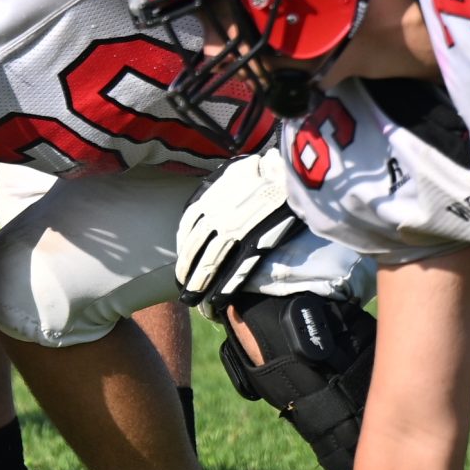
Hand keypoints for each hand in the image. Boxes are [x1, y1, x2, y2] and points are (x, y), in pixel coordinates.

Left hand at [176, 151, 302, 306]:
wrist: (287, 171)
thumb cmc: (263, 167)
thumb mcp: (232, 171)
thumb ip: (219, 187)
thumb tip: (212, 197)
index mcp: (209, 199)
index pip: (187, 230)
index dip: (184, 250)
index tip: (182, 264)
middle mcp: (215, 218)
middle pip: (194, 252)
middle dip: (187, 274)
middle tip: (184, 292)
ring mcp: (233, 233)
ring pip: (209, 265)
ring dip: (200, 286)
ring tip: (195, 302)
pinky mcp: (254, 245)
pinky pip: (234, 272)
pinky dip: (223, 289)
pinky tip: (217, 302)